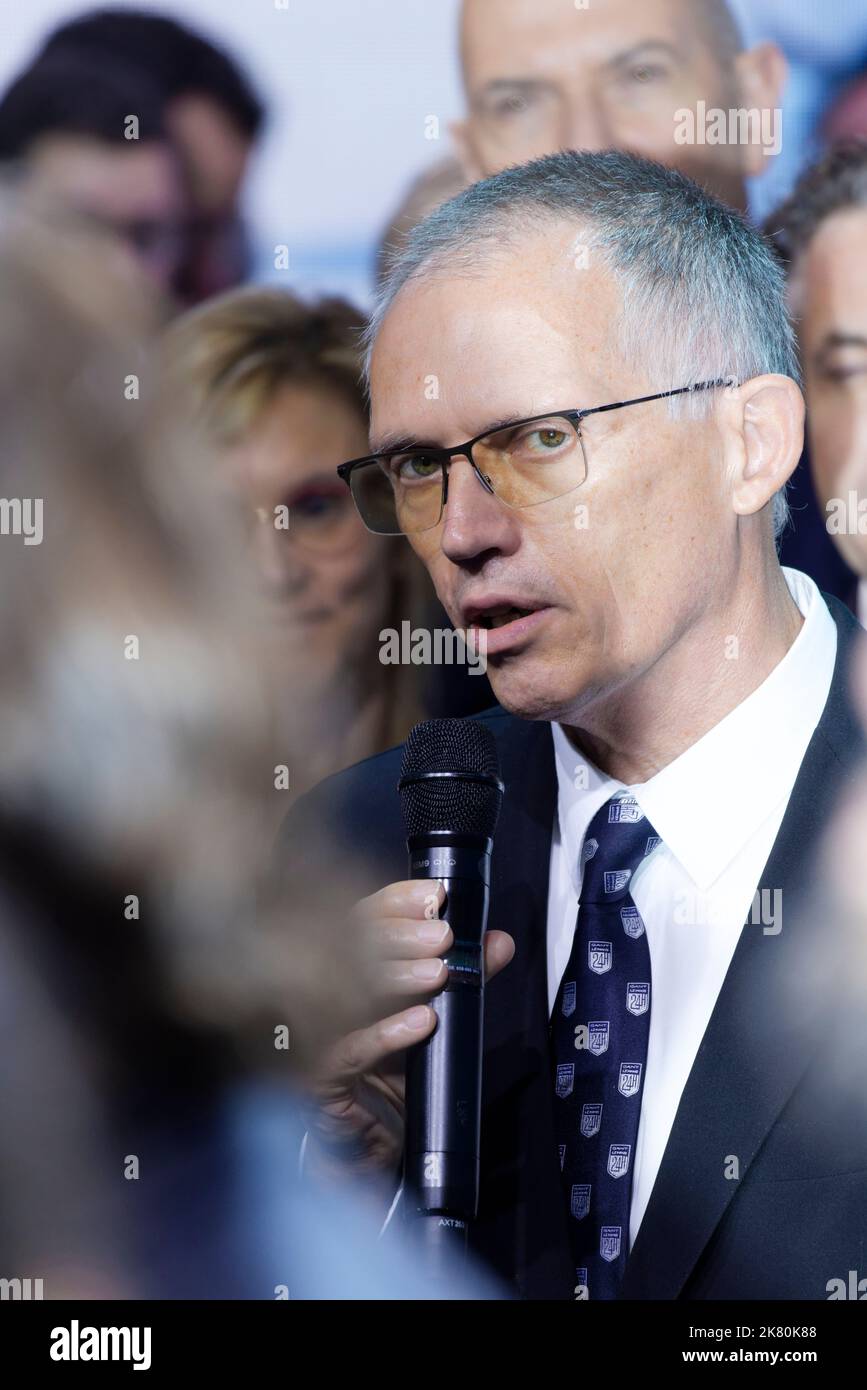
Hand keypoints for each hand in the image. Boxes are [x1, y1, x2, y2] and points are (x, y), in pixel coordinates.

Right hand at [304, 878, 514, 1181]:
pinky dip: (387, 1033)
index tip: (435, 896)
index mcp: (347, 966)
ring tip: (438, 974)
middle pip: (348, 946)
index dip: (397, 902)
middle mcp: (322, 990)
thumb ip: (466, 978)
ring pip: (346, 991)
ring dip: (396, 977)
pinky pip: (348, 1049)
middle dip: (400, 935)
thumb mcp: (435, 1015)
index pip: (363, 919)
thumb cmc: (394, 1071)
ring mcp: (314, 1031)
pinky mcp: (317, 1075)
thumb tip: (500, 942)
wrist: (367, 1144)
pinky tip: (422, 1021)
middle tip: (443, 937)